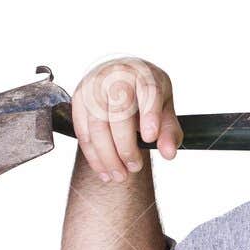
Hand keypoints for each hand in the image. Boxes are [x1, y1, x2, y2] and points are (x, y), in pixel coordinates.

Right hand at [72, 57, 183, 181]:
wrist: (119, 76)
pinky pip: (82, 130)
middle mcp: (117, 75)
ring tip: (118, 175)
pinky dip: (92, 154)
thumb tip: (168, 153)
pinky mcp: (79, 98)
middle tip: (134, 168)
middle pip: (119, 113)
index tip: (150, 138)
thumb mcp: (165, 107)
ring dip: (106, 155)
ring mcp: (95, 85)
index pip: (148, 92)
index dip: (150, 115)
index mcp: (144, 74)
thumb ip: (169, 131)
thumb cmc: (145, 94)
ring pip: (97, 124)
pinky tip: (103, 169)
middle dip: (125, 146)